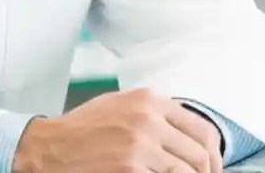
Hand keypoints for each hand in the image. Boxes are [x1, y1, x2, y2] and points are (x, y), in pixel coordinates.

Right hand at [12, 89, 222, 172]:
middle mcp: (149, 117)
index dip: (214, 155)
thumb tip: (187, 133)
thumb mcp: (120, 105)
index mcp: (150, 99)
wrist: (50, 147)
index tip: (212, 169)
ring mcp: (141, 144)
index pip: (202, 129)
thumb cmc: (84, 129)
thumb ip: (153, 112)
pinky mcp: (131, 167)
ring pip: (187, 172)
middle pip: (199, 154)